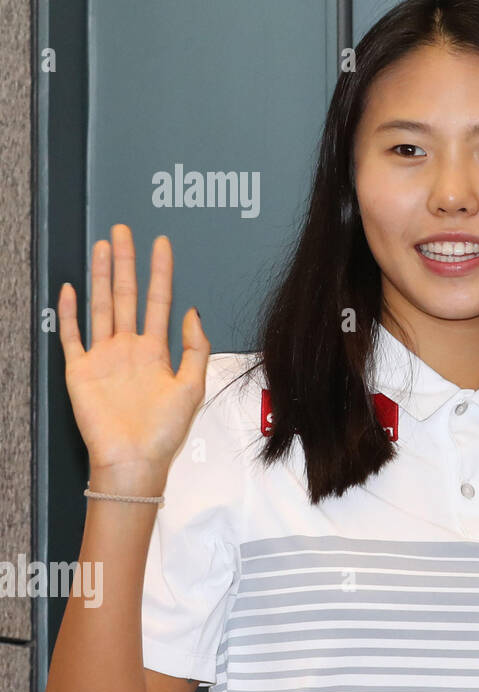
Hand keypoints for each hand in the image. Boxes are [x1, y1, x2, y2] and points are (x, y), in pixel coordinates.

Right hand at [57, 223, 209, 474]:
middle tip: (125, 231)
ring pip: (101, 306)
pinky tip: (71, 289)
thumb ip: (195, 347)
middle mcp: (129, 349)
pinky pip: (72, 336)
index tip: (163, 244)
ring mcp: (103, 357)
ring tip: (103, 247)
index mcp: (156, 351)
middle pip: (126, 295)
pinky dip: (70, 313)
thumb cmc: (164, 431)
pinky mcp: (80, 371)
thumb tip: (194, 312)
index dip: (161, 272)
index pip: (158, 300)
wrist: (134, 460)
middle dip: (126, 263)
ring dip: (101, 277)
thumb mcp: (193, 386)